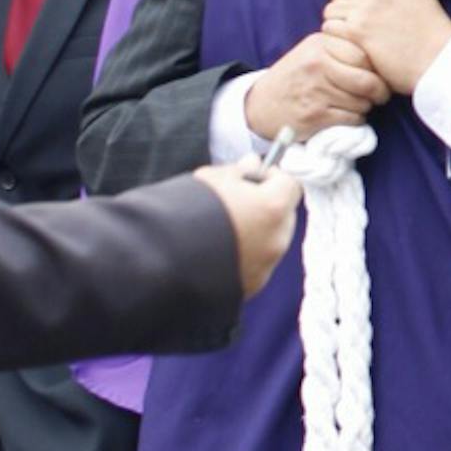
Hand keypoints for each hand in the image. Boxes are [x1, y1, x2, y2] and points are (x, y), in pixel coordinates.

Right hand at [192, 158, 305, 294]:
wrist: (159, 263)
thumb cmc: (185, 213)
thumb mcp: (211, 179)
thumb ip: (239, 171)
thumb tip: (254, 163)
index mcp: (273, 207)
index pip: (290, 184)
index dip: (271, 177)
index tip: (251, 177)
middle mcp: (277, 239)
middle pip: (284, 214)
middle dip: (266, 206)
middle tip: (236, 203)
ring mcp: (266, 266)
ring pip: (272, 241)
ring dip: (257, 232)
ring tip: (221, 230)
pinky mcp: (252, 286)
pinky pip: (257, 264)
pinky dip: (245, 256)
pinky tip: (218, 252)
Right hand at [242, 29, 385, 141]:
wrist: (262, 104)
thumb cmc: (298, 76)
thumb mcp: (314, 51)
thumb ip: (343, 47)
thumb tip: (384, 56)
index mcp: (320, 44)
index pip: (365, 55)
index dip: (378, 68)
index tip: (381, 75)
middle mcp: (317, 65)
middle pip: (368, 81)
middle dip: (381, 91)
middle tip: (381, 94)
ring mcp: (315, 91)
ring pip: (362, 102)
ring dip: (366, 106)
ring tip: (358, 103)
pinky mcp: (315, 116)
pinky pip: (353, 119)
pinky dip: (356, 120)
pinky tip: (347, 115)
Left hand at [323, 0, 450, 100]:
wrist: (438, 59)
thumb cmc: (431, 31)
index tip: (358, 0)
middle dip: (343, 6)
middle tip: (356, 23)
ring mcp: (365, 9)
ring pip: (331, 10)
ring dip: (338, 23)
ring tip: (354, 36)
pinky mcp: (357, 31)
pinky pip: (330, 27)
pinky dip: (336, 37)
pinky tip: (351, 45)